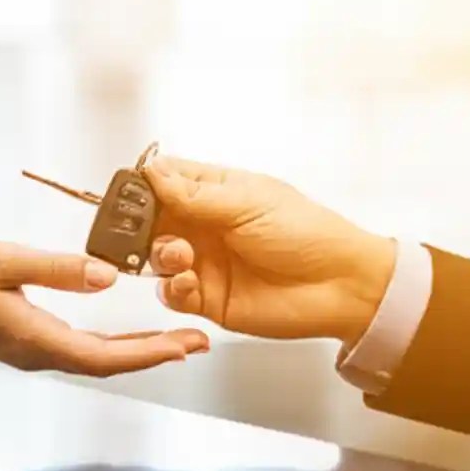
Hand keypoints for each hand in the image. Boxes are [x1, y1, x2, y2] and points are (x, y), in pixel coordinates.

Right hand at [0, 240, 208, 375]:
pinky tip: (125, 332)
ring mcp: (29, 351)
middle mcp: (37, 353)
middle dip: (157, 352)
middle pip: (109, 362)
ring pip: (95, 357)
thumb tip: (109, 277)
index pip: (107, 356)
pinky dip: (110, 342)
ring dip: (137, 348)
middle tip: (200, 342)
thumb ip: (59, 270)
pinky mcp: (22, 342)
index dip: (152, 353)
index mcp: (36, 338)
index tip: (189, 346)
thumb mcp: (5, 260)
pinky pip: (78, 348)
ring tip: (175, 338)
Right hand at [141, 157, 395, 343]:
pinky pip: (172, 294)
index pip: (166, 180)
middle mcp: (206, 226)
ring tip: (180, 255)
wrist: (339, 286)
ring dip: (160, 255)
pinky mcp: (208, 299)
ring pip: (157, 257)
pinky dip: (172, 288)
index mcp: (216, 193)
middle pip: (153, 221)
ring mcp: (205, 262)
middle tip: (142, 230)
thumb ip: (193, 194)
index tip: (130, 193)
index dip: (144, 184)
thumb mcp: (247, 202)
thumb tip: (151, 171)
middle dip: (141, 226)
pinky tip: (189, 282)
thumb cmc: (307, 233)